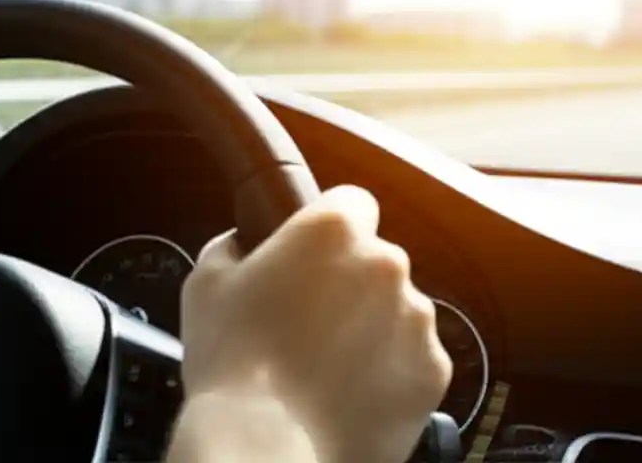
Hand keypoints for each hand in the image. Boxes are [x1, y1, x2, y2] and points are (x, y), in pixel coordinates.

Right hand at [172, 186, 450, 462]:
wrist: (268, 447)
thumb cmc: (232, 363)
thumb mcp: (207, 283)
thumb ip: (235, 246)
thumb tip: (246, 245)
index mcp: (333, 229)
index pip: (350, 203)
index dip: (328, 229)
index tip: (309, 259)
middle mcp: (386, 262)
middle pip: (375, 259)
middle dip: (349, 283)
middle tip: (307, 322)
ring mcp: (416, 318)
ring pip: (398, 309)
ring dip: (371, 327)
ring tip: (326, 366)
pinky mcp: (433, 370)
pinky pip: (412, 357)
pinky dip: (389, 371)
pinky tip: (348, 392)